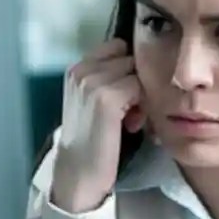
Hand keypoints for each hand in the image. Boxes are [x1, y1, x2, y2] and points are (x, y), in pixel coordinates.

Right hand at [51, 38, 145, 213]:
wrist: (79, 171)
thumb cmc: (91, 138)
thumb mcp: (91, 101)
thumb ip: (107, 78)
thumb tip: (137, 64)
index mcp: (76, 68)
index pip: (117, 47)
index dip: (126, 70)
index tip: (123, 96)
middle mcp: (81, 70)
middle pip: (129, 58)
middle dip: (134, 80)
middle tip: (130, 111)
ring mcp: (93, 83)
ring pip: (136, 71)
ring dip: (140, 94)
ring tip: (131, 119)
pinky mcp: (107, 98)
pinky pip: (139, 87)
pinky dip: (142, 106)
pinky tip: (132, 125)